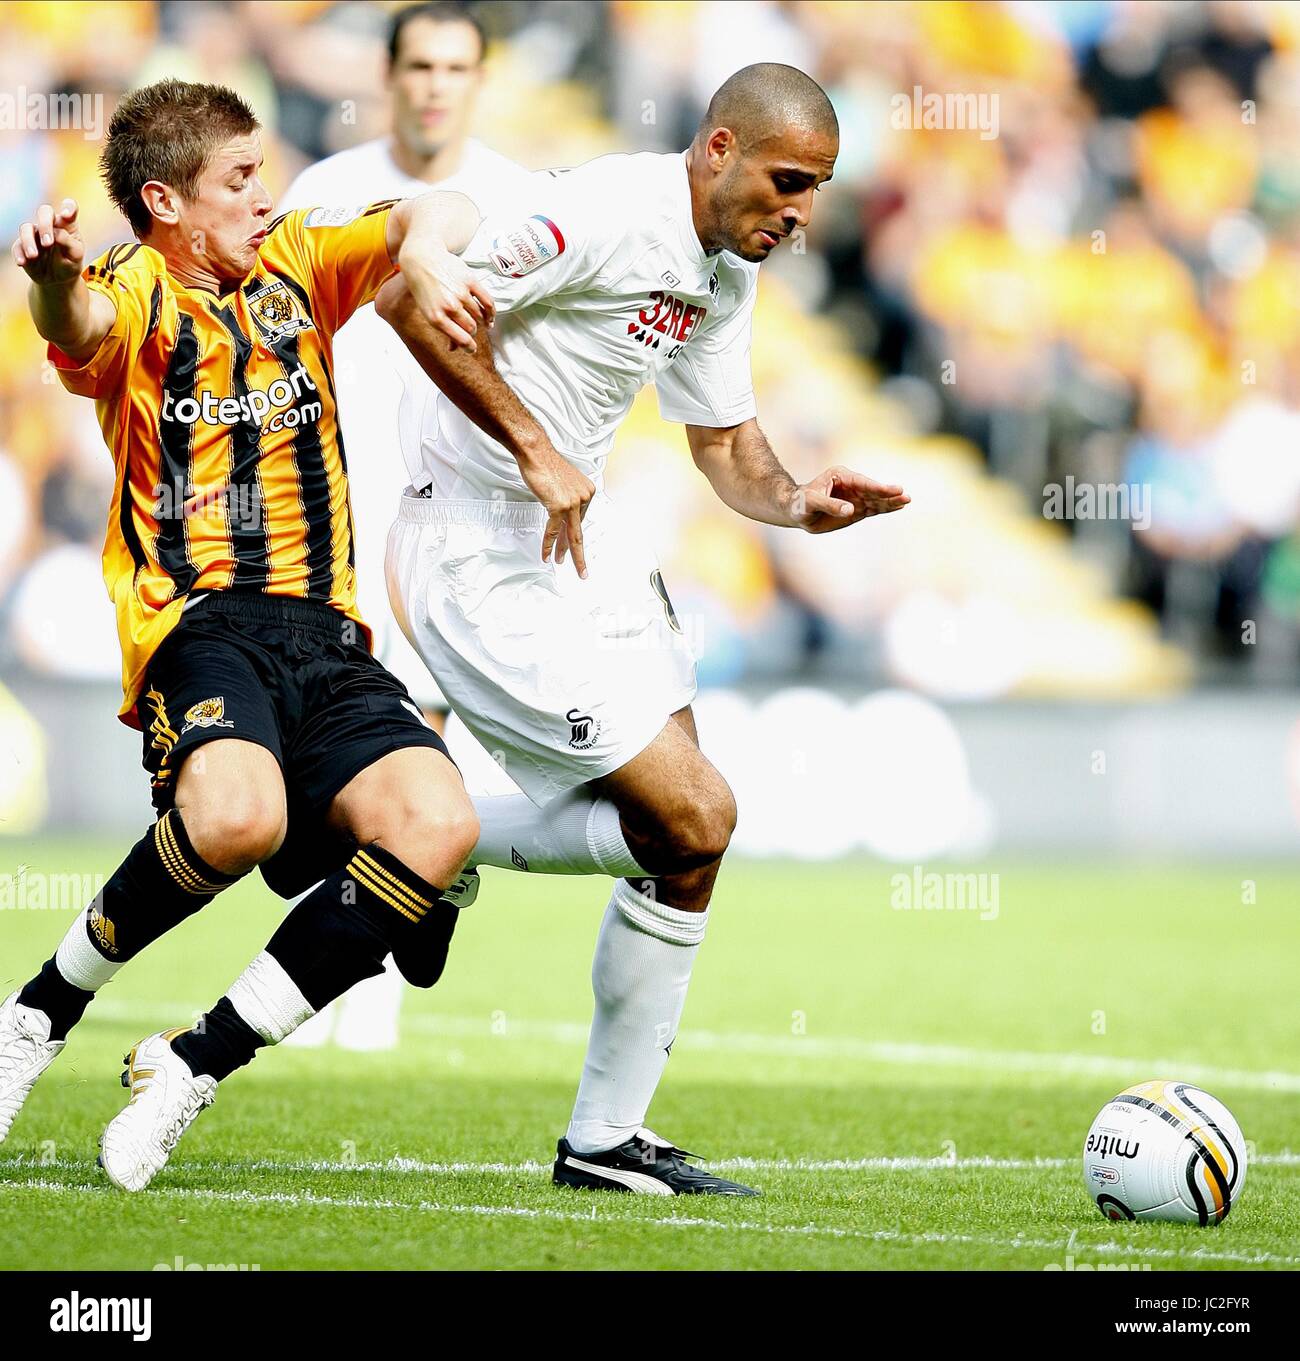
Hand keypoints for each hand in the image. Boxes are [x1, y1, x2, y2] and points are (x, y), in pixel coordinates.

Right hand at [12, 199, 84, 284]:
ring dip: (28, 240)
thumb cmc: (70, 263)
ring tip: (33, 256)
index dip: (69, 207)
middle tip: (48, 243)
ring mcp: (35, 234)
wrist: (58, 280)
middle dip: (45, 224)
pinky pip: (17, 245)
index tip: (67, 215)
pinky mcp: (23, 245)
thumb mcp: (76, 255)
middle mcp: (50, 225)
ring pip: (26, 227)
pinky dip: (19, 253)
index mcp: (67, 225)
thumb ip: (69, 243)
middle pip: (44, 211)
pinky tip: (21, 262)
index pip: (70, 208)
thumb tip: (56, 234)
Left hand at [399, 241, 494, 352]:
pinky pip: (487, 302)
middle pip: (472, 328)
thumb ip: (443, 329)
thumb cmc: (424, 288)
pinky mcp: (470, 281)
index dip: (469, 347)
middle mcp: (449, 307)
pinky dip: (491, 311)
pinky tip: (490, 316)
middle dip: (473, 331)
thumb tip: (453, 349)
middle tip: (472, 329)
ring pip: (479, 316)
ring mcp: (461, 293)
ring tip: (483, 322)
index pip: (462, 339)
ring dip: (482, 321)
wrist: (422, 258)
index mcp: (437, 318)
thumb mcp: (428, 311)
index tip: (472, 348)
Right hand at [521, 444, 595, 578]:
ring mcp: (573, 503)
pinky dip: (549, 544)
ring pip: (571, 535)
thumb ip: (566, 499)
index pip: (580, 521)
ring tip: (563, 565)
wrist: (536, 453)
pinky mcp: (560, 506)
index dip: (573, 536)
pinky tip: (546, 554)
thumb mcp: (562, 483)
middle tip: (582, 571)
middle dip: (579, 554)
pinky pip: (554, 531)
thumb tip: (562, 514)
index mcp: (587, 492)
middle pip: (580, 532)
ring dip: (566, 553)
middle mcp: (584, 498)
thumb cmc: (545, 465)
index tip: (570, 547)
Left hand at [791, 466, 909, 533]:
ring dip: (891, 501)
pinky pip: (874, 508)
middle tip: (904, 495)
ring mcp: (856, 497)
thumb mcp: (811, 503)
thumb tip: (850, 510)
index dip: (876, 487)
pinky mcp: (857, 509)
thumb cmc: (800, 503)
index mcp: (840, 476)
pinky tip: (899, 507)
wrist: (795, 511)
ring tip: (907, 500)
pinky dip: (886, 508)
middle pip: (872, 490)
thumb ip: (830, 505)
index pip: (861, 482)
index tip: (890, 490)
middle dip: (888, 493)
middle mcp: (851, 485)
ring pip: (876, 499)